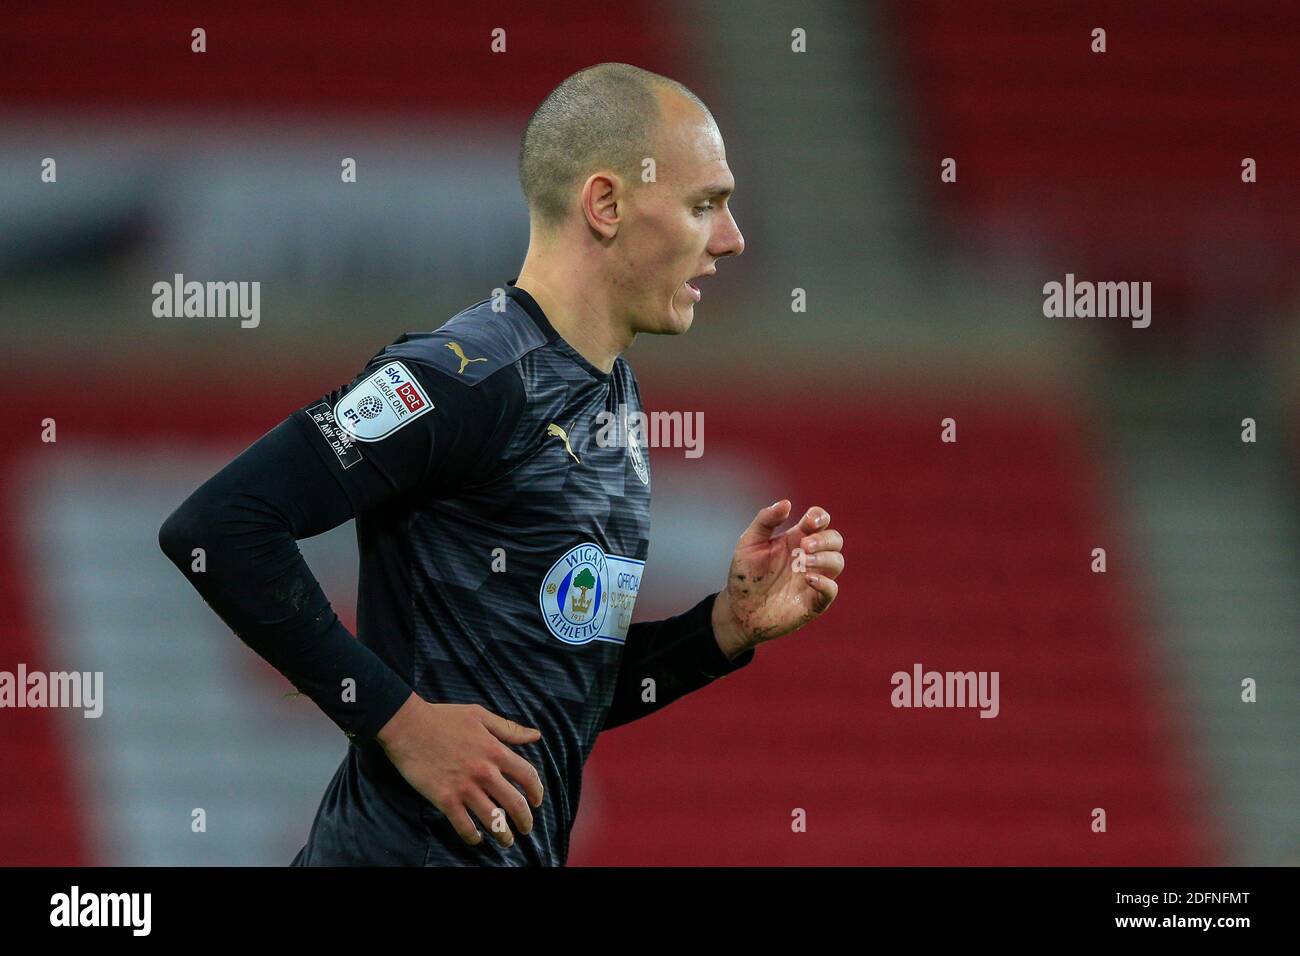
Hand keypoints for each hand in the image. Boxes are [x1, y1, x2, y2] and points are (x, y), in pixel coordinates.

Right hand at [376, 693, 544, 848]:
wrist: (408, 726)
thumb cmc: (443, 718)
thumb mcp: (480, 715)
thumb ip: (509, 728)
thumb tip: (535, 735)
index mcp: (495, 751)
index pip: (527, 776)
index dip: (536, 792)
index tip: (536, 801)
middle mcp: (484, 772)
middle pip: (515, 803)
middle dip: (525, 820)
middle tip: (526, 829)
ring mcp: (465, 788)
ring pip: (492, 819)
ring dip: (503, 835)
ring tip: (507, 841)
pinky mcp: (444, 799)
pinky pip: (464, 826)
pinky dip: (473, 836)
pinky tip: (476, 838)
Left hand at [712, 500, 843, 656]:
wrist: (738, 610)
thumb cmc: (744, 575)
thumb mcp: (749, 542)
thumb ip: (765, 520)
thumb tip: (787, 503)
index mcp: (796, 539)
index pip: (819, 520)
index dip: (820, 516)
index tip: (809, 521)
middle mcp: (809, 557)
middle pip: (835, 539)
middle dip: (825, 539)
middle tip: (805, 545)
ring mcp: (814, 579)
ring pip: (837, 562)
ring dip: (825, 558)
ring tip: (803, 562)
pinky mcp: (814, 601)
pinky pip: (832, 590)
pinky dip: (825, 582)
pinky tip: (807, 578)